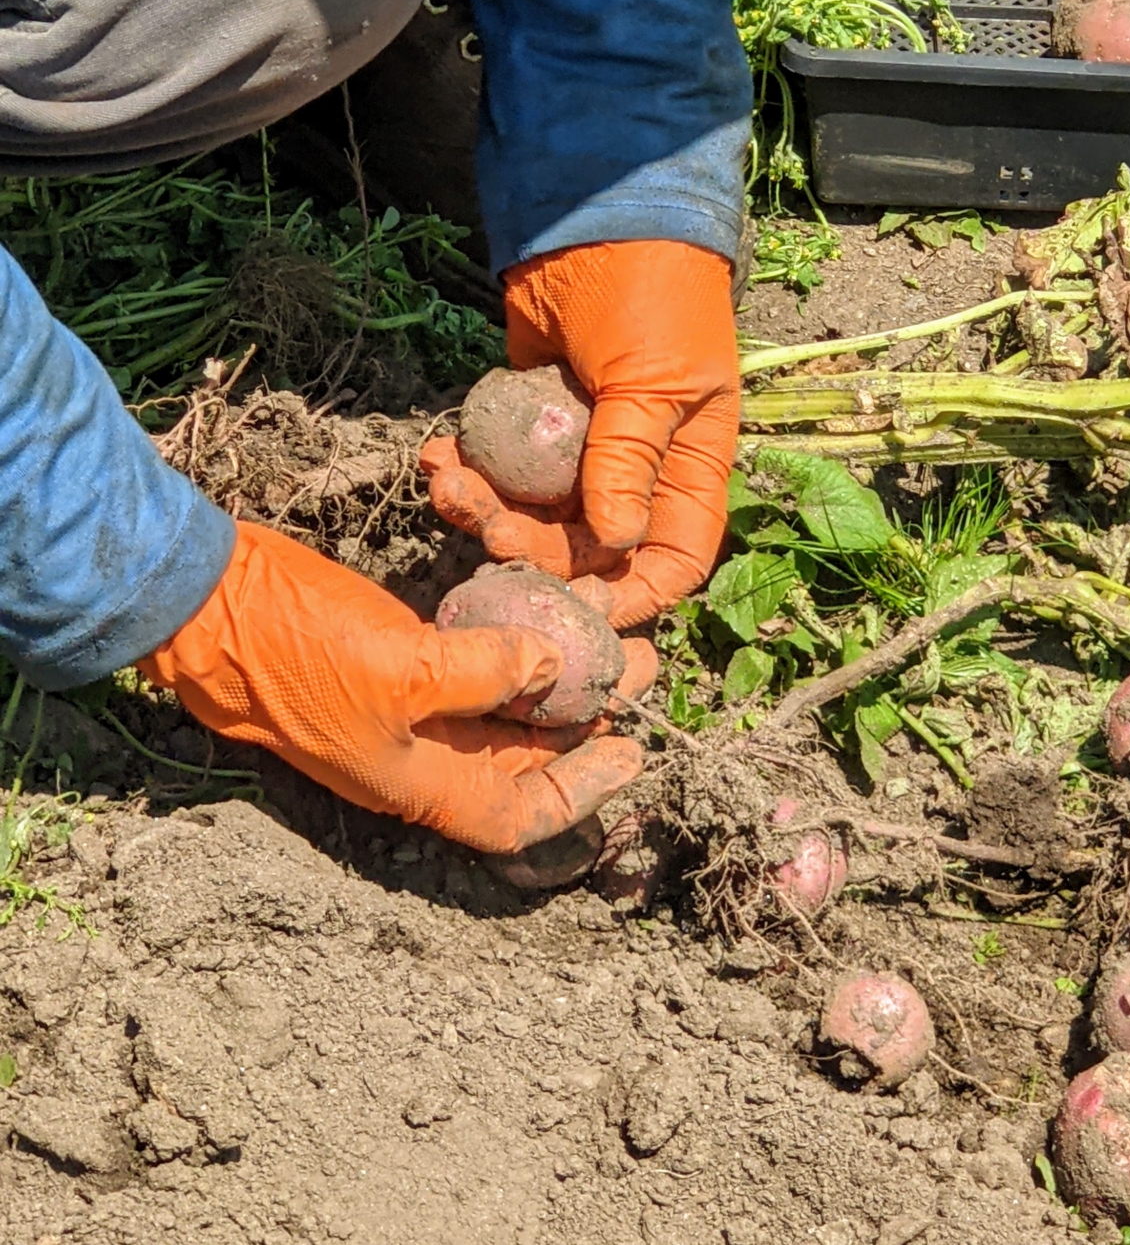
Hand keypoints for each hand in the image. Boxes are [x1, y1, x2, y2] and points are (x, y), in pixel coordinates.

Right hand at [138, 523, 649, 853]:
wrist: (200, 600)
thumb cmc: (291, 648)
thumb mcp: (398, 668)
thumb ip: (483, 673)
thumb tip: (552, 665)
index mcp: (418, 783)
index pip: (518, 819)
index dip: (581, 794)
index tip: (632, 752)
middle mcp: (418, 755)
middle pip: (522, 758)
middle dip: (585, 719)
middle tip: (639, 669)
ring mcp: (406, 706)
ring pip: (503, 706)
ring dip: (557, 675)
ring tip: (611, 633)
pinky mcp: (396, 658)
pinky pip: (473, 662)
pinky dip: (512, 642)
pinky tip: (547, 609)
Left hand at [421, 240, 739, 629]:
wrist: (592, 207)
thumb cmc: (648, 291)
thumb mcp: (651, 377)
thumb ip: (629, 460)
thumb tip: (616, 541)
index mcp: (686, 465)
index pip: (672, 557)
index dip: (635, 594)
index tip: (580, 607)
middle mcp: (634, 467)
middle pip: (588, 546)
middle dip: (537, 548)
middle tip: (489, 528)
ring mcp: (575, 446)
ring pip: (533, 513)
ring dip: (487, 510)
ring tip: (449, 483)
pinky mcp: (523, 420)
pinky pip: (495, 469)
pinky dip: (466, 472)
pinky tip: (439, 457)